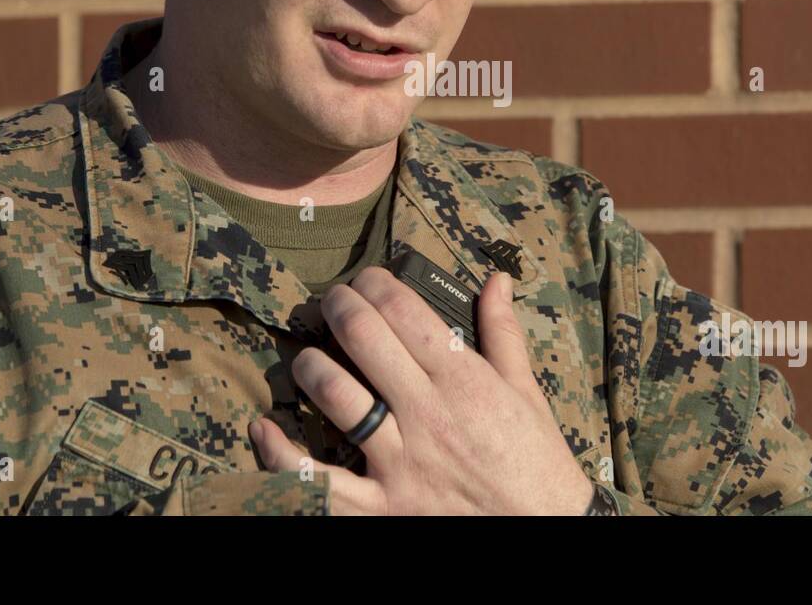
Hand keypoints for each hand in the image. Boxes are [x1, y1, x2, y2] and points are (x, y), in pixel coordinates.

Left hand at [247, 266, 594, 514]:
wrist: (548, 532)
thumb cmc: (536, 462)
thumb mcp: (526, 392)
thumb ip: (503, 332)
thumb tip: (496, 280)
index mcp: (464, 380)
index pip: (404, 311)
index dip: (376, 284)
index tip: (368, 279)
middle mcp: (427, 415)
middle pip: (364, 339)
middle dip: (339, 307)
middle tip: (332, 302)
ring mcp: (400, 463)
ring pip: (335, 396)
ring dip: (311, 365)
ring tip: (309, 357)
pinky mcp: (382, 508)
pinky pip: (318, 483)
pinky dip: (281, 455)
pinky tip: (263, 428)